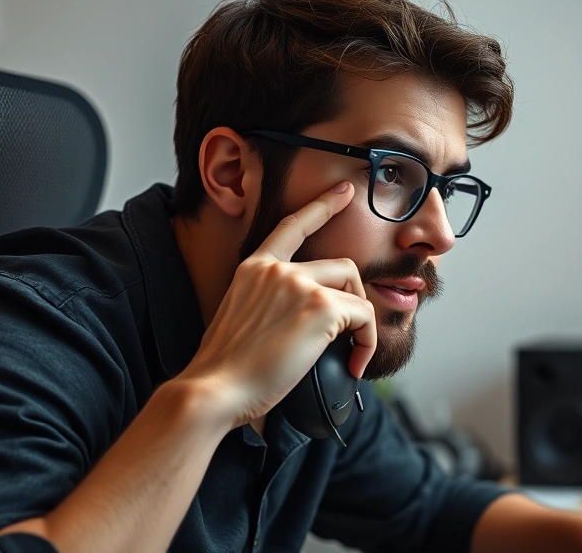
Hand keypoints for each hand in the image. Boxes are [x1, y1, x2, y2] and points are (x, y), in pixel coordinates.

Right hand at [176, 181, 375, 428]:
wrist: (215, 390)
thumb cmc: (226, 371)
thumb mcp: (240, 320)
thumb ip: (267, 306)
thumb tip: (295, 324)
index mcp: (254, 268)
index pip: (292, 227)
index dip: (321, 206)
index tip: (343, 192)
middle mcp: (277, 270)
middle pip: (342, 266)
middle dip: (354, 298)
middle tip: (349, 332)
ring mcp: (300, 285)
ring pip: (356, 291)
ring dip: (361, 323)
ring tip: (350, 353)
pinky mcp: (321, 308)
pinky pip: (365, 317)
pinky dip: (367, 343)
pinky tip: (354, 364)